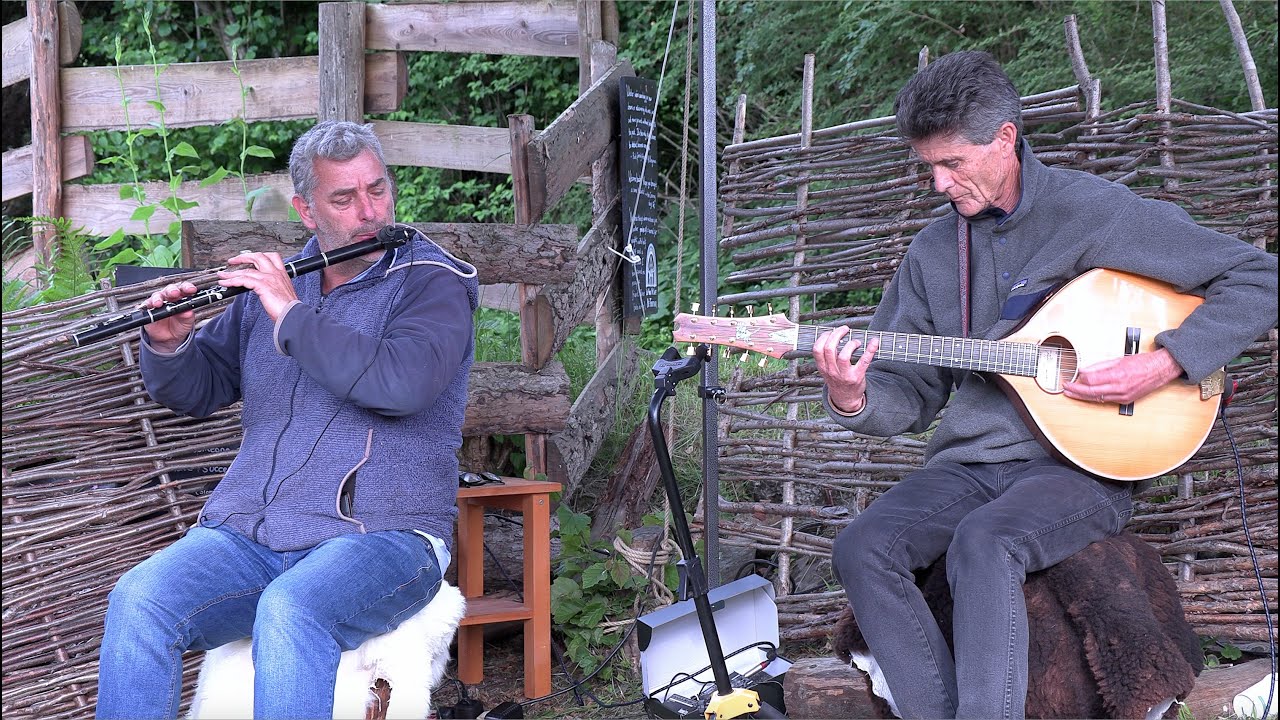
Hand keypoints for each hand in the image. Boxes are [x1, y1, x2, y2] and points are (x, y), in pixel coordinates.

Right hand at [142, 280, 198, 351]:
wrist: (169, 338)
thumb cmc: (179, 326)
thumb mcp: (187, 322)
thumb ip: (188, 316)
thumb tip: (188, 311)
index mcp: (181, 298)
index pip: (184, 289)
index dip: (187, 288)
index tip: (191, 290)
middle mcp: (169, 298)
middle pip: (169, 290)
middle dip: (172, 290)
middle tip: (174, 293)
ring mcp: (158, 303)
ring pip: (156, 296)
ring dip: (157, 298)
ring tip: (158, 303)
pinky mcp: (148, 310)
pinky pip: (145, 306)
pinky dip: (144, 306)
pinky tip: (146, 307)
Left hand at [216, 252, 298, 321]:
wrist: (293, 315)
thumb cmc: (289, 308)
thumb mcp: (282, 293)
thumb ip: (273, 287)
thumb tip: (263, 290)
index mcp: (282, 274)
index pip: (271, 257)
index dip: (258, 255)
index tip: (250, 258)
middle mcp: (276, 273)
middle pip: (258, 257)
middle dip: (243, 257)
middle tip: (233, 261)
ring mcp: (269, 278)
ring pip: (247, 270)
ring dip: (232, 273)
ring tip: (223, 276)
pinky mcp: (263, 285)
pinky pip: (243, 280)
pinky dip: (232, 281)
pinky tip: (227, 284)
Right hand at [813, 325, 879, 413]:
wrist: (846, 399)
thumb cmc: (837, 380)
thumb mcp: (826, 370)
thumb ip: (827, 356)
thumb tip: (835, 336)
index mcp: (823, 367)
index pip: (817, 349)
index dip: (823, 337)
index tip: (830, 331)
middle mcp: (832, 371)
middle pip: (830, 349)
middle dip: (837, 334)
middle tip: (845, 329)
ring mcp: (844, 375)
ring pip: (844, 356)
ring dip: (851, 344)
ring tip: (856, 342)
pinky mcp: (857, 377)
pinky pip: (864, 361)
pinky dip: (870, 350)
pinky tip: (874, 342)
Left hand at [1062, 348, 1183, 404]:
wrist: (1160, 370)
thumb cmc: (1142, 363)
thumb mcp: (1118, 359)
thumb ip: (1099, 366)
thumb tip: (1084, 370)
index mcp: (1117, 375)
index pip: (1091, 380)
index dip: (1079, 379)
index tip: (1073, 376)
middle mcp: (1120, 387)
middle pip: (1091, 392)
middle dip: (1076, 390)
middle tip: (1066, 388)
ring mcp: (1123, 395)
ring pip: (1097, 398)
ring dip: (1083, 396)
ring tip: (1072, 393)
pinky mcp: (1125, 400)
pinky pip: (1106, 400)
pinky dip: (1095, 397)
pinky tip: (1087, 394)